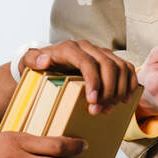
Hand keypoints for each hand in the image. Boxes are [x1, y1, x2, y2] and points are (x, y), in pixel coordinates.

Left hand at [20, 39, 135, 114]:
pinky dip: (130, 83)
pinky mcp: (109, 60)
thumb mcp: (26, 62)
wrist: (46, 63)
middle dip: (107, 90)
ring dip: (119, 89)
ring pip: (120, 67)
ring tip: (109, 108)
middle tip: (98, 110)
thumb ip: (31, 59)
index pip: (88, 62)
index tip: (92, 100)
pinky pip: (127, 68)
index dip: (94, 81)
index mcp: (69, 48)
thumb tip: (45, 60)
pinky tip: (125, 99)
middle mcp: (87, 47)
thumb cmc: (37, 66)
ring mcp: (100, 52)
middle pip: (108, 65)